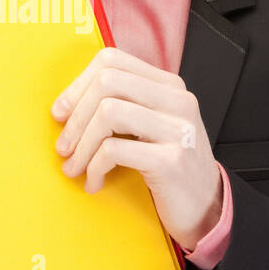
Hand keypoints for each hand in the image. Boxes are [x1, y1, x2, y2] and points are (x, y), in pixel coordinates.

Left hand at [51, 46, 222, 251]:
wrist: (207, 208)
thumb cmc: (169, 166)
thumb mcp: (152, 126)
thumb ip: (125, 105)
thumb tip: (68, 103)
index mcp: (169, 86)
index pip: (112, 60)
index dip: (77, 85)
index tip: (61, 113)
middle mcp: (177, 100)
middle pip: (107, 82)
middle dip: (75, 116)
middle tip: (64, 147)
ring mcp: (177, 129)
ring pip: (108, 112)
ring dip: (81, 144)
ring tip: (74, 167)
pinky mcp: (171, 161)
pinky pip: (115, 150)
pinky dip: (94, 167)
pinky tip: (94, 182)